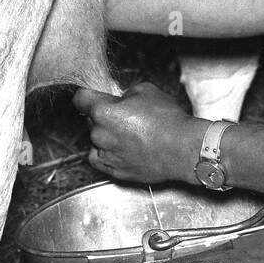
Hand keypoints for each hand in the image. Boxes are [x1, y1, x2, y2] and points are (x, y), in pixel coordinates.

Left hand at [72, 81, 203, 184]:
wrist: (183, 149)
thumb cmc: (168, 122)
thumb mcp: (146, 91)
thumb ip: (124, 94)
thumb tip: (119, 99)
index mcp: (103, 111)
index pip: (80, 98)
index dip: (87, 95)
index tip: (91, 97)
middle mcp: (100, 134)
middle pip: (91, 120)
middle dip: (103, 116)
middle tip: (125, 116)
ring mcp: (106, 154)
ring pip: (97, 140)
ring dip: (107, 135)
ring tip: (130, 135)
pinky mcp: (114, 171)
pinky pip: (101, 159)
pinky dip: (108, 153)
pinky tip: (124, 148)